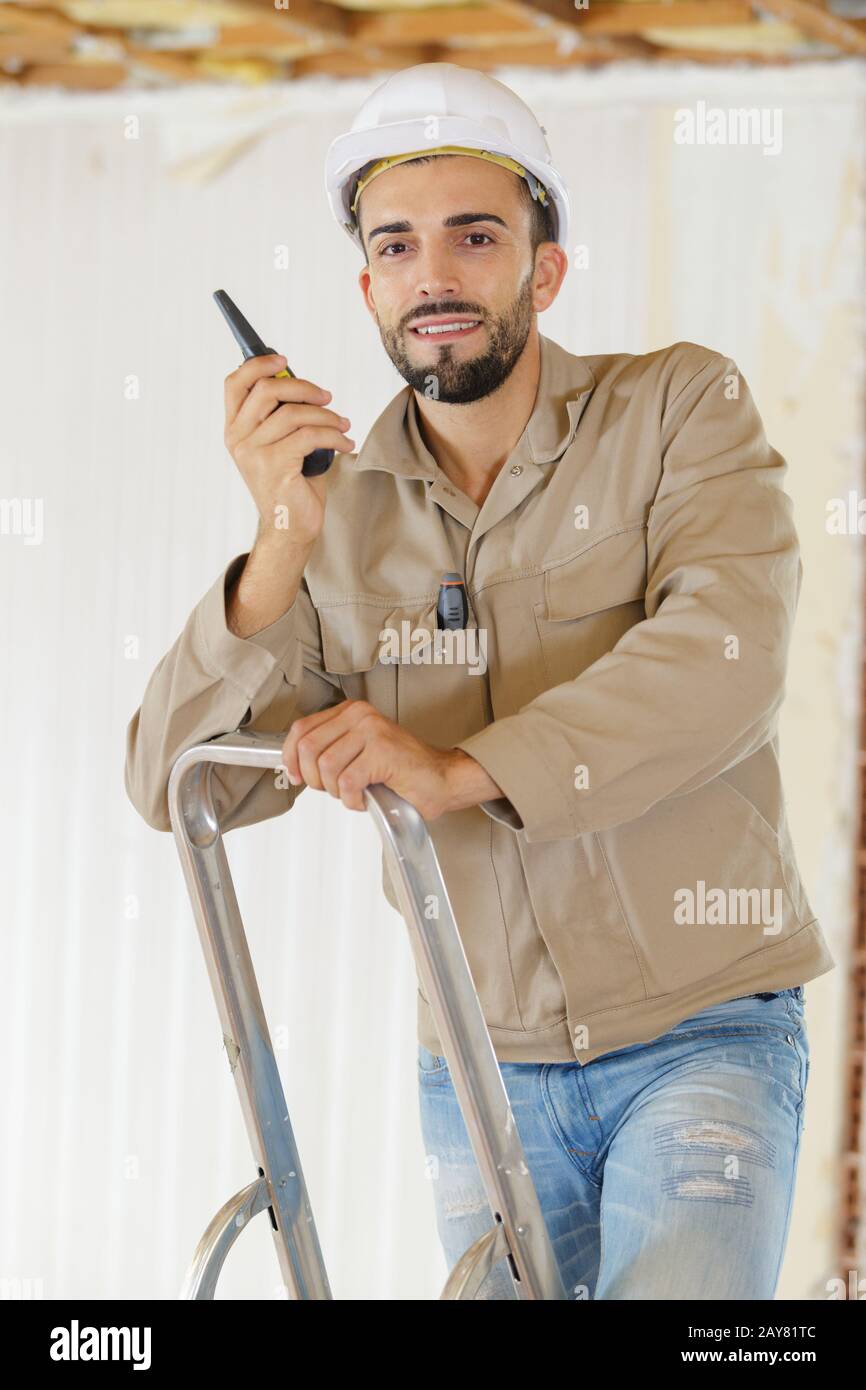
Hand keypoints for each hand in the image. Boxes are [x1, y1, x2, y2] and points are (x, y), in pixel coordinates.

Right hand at [223, 355, 355, 546]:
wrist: (290, 527)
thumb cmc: (290, 483)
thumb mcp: (280, 443)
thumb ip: (281, 415)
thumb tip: (301, 383)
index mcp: (235, 429)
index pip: (234, 383)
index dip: (259, 365)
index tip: (285, 361)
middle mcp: (238, 439)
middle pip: (267, 389)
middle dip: (304, 387)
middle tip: (327, 397)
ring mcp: (253, 453)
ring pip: (293, 413)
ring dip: (326, 415)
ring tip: (343, 425)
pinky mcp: (274, 466)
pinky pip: (310, 436)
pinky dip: (334, 436)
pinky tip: (346, 444)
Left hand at [281, 700, 488, 819]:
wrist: (441, 779)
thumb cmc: (401, 770)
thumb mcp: (357, 751)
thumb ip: (329, 749)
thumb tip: (294, 764)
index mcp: (351, 711)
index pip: (301, 729)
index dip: (290, 757)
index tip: (296, 776)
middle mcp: (360, 715)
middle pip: (308, 749)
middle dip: (314, 779)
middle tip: (333, 789)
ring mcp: (372, 732)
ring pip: (326, 767)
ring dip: (336, 791)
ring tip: (354, 793)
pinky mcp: (382, 753)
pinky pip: (347, 783)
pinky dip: (352, 800)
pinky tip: (366, 798)